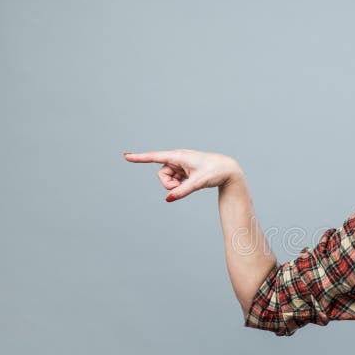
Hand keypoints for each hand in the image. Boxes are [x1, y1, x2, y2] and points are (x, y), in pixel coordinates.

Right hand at [123, 148, 242, 201]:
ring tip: (191, 183)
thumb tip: (168, 198)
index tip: (126, 156)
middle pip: (161, 174)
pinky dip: (181, 184)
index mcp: (178, 156)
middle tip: (182, 187)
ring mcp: (181, 164)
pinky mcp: (185, 170)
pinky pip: (175, 179)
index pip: (154, 157)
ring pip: (168, 178)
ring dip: (175, 185)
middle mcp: (177, 158)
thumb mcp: (198, 183)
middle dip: (168, 184)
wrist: (228, 170)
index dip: (139, 158)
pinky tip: (193, 182)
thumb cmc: (215, 171)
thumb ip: (182, 191)